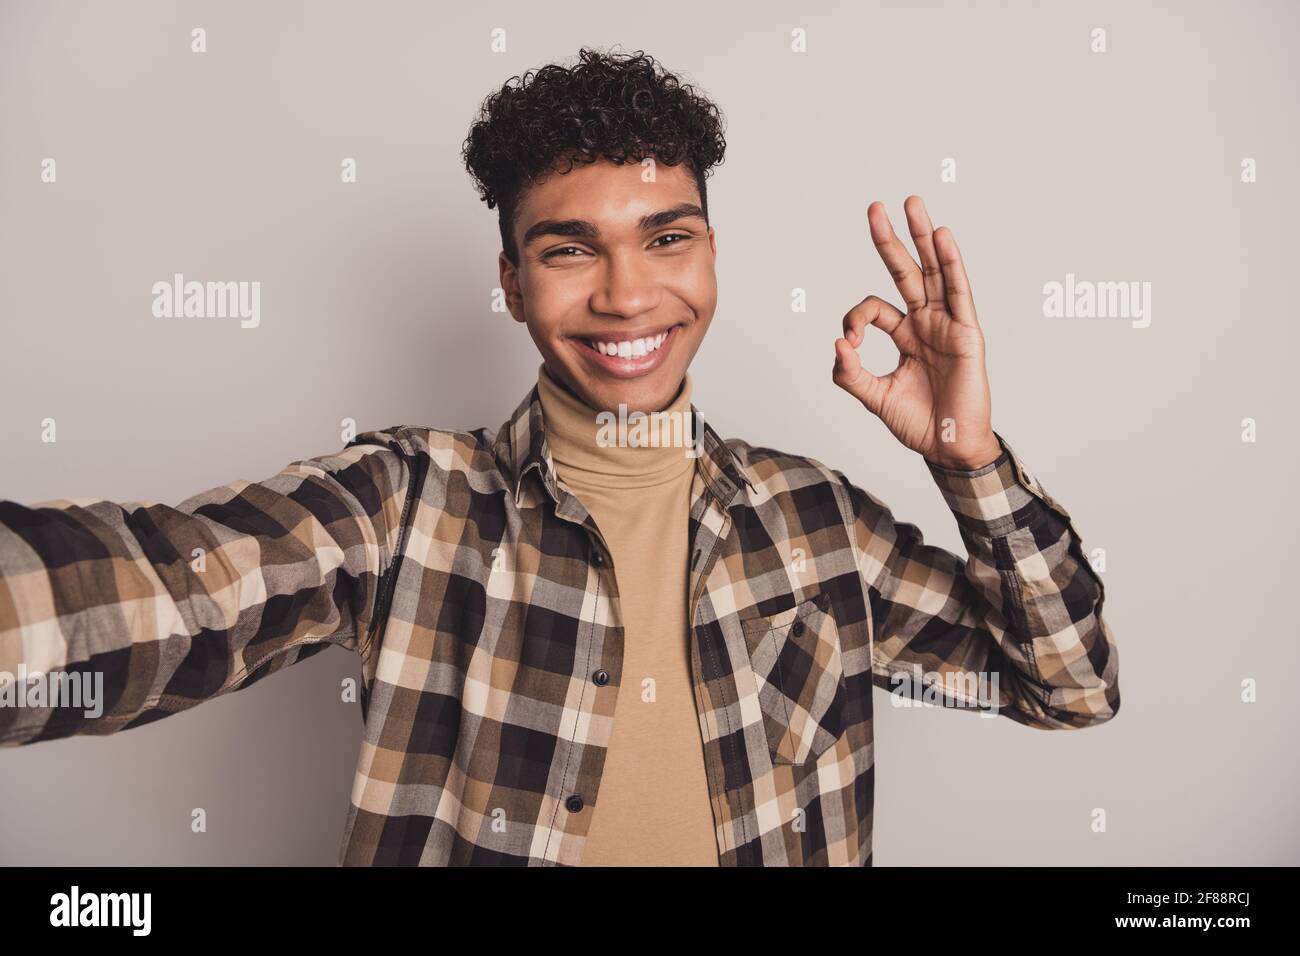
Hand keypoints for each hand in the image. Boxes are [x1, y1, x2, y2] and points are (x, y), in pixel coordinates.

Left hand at [832, 196, 1001, 470]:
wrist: (949, 448)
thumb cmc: (918, 424)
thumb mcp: (874, 398)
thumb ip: (851, 374)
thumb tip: (836, 344)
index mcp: (905, 336)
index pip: (874, 308)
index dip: (854, 319)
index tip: (847, 345)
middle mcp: (926, 324)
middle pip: (907, 272)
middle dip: (891, 240)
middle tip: (877, 207)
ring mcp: (948, 325)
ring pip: (934, 272)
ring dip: (922, 237)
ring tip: (912, 203)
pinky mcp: (967, 333)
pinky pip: (960, 291)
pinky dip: (952, 263)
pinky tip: (942, 237)